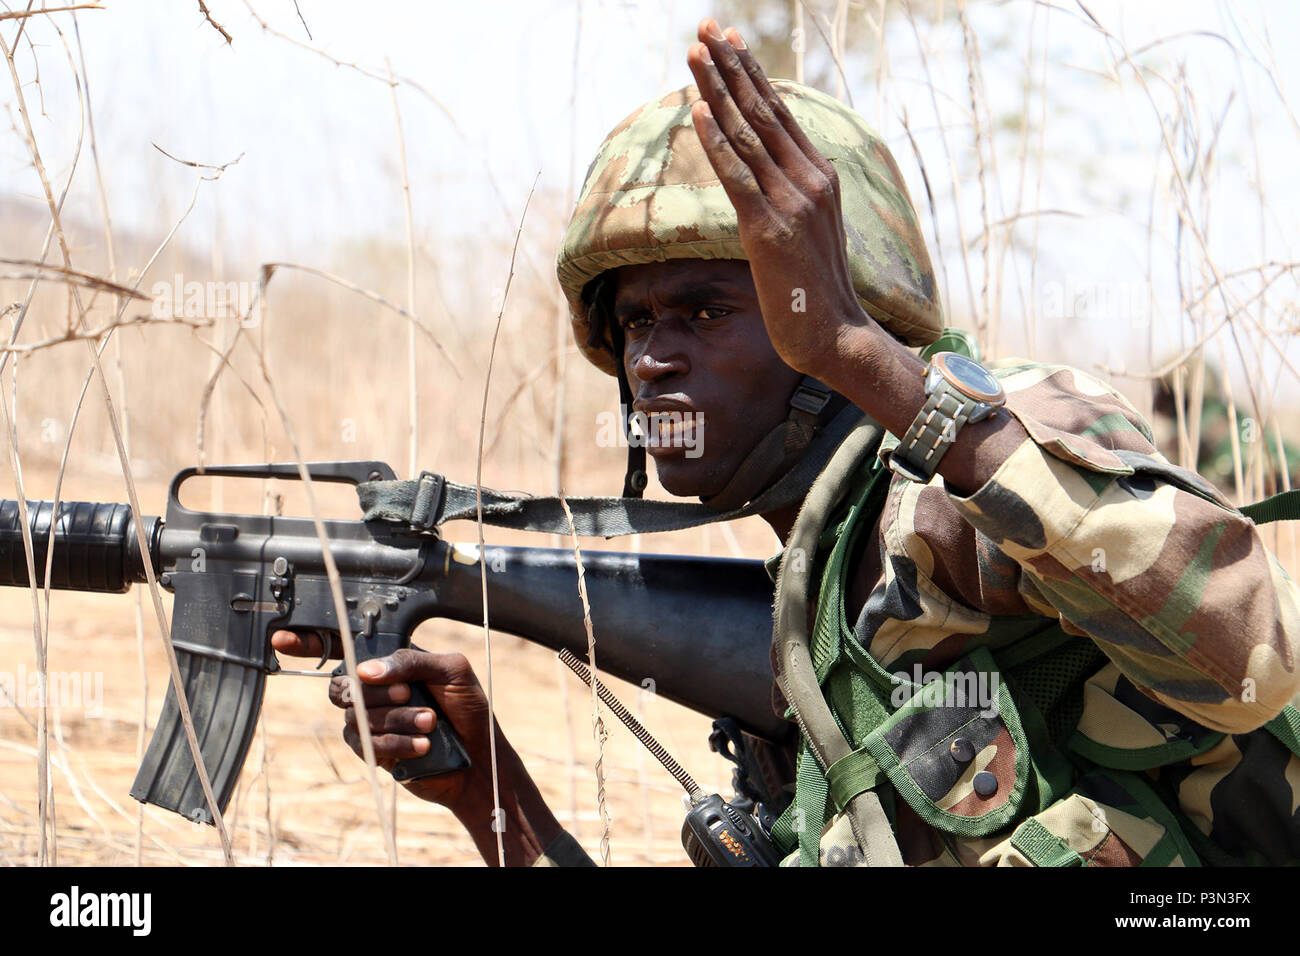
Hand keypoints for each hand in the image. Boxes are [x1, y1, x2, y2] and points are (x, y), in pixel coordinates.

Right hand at [272, 629, 565, 864]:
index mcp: (390, 661)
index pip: (344, 646)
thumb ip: (411, 661)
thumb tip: (365, 670)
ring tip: (430, 723)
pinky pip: (366, 743)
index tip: (281, 638)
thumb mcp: (452, 671)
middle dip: (377, 692)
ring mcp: (371, 720)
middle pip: (343, 684)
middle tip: (410, 694)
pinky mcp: (373, 750)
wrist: (479, 758)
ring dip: (397, 719)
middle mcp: (374, 688)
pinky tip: (422, 745)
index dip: (309, 641)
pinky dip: (395, 743)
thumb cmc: (469, 708)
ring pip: (357, 715)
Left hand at [686, 18, 871, 376]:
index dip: (750, 75)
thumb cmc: (816, 291)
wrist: (837, 335)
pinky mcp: (770, 229)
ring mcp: (792, 203)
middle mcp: (810, 180)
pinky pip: (738, 177)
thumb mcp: (807, 233)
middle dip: (729, 66)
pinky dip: (715, 141)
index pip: (779, 114)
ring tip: (694, 52)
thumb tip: (764, 179)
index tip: (728, 41)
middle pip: (762, 111)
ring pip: (747, 134)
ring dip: (716, 89)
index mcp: (820, 177)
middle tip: (704, 28)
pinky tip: (697, 110)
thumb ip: (790, 199)